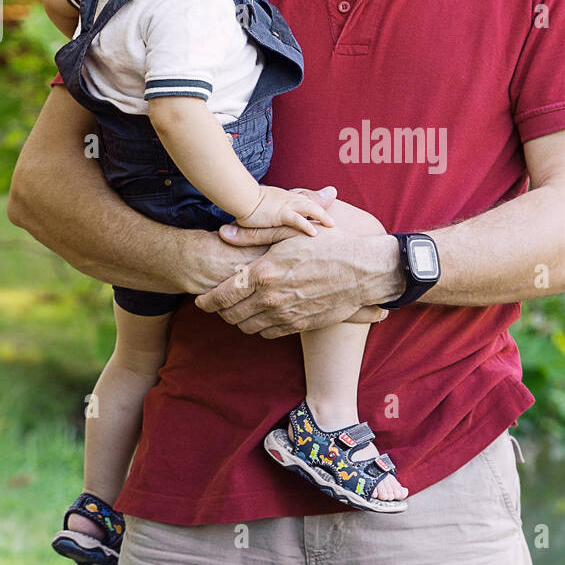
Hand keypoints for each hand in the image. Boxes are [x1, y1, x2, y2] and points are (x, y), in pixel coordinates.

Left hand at [194, 222, 393, 337]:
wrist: (363, 270)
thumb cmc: (328, 245)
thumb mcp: (289, 231)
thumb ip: (254, 233)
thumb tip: (224, 233)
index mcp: (264, 273)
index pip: (222, 296)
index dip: (207, 301)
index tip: (201, 300)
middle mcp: (271, 299)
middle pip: (231, 316)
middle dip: (221, 311)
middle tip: (220, 302)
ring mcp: (286, 315)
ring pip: (248, 328)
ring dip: (239, 320)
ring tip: (240, 308)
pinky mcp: (300, 325)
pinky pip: (269, 334)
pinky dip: (260, 327)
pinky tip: (263, 314)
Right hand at [236, 184, 336, 237]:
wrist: (240, 197)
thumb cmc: (246, 201)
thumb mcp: (262, 201)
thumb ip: (270, 204)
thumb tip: (269, 210)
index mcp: (284, 196)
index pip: (303, 199)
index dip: (314, 204)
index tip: (324, 209)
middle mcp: (287, 198)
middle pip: (310, 201)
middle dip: (323, 207)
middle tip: (333, 220)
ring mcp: (285, 205)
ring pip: (310, 208)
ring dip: (322, 215)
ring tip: (332, 225)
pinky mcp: (280, 214)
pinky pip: (297, 220)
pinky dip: (307, 225)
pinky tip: (315, 233)